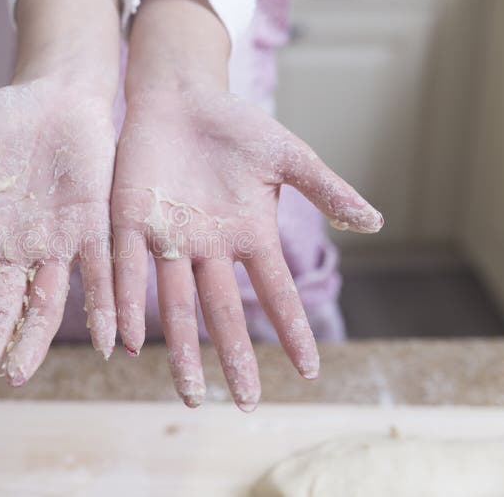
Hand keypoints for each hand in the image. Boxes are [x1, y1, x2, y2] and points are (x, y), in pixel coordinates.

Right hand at [0, 79, 116, 399]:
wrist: (55, 97)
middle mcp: (16, 250)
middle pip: (2, 308)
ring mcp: (56, 244)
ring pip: (47, 303)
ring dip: (35, 340)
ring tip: (19, 375)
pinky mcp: (93, 230)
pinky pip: (99, 275)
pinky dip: (104, 307)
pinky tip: (108, 342)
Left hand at [111, 87, 382, 410]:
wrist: (181, 97)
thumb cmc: (236, 126)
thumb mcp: (286, 155)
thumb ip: (324, 189)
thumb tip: (376, 223)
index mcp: (249, 235)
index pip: (276, 292)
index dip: (292, 330)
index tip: (310, 373)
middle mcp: (210, 248)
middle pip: (224, 312)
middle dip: (236, 357)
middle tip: (247, 405)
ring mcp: (169, 239)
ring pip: (175, 305)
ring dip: (182, 350)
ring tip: (190, 395)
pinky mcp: (131, 223)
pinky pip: (128, 270)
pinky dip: (128, 304)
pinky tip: (129, 343)